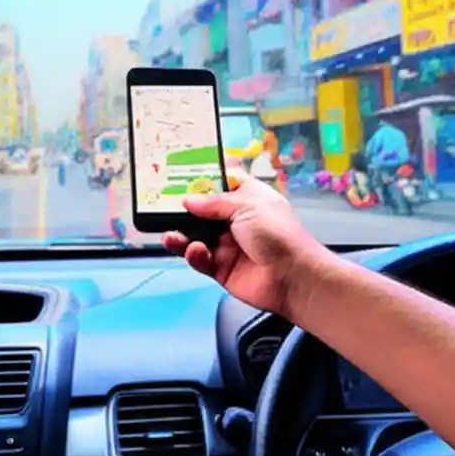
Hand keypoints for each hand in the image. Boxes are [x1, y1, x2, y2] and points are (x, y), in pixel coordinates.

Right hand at [161, 172, 334, 320]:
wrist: (293, 278)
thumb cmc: (278, 234)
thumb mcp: (247, 206)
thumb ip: (214, 203)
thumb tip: (188, 200)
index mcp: (248, 198)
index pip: (222, 183)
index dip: (203, 180)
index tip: (178, 177)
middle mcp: (236, 220)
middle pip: (203, 212)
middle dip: (184, 211)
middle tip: (161, 209)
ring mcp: (228, 245)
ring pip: (196, 237)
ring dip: (182, 236)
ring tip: (171, 237)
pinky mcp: (221, 268)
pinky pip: (200, 259)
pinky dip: (194, 255)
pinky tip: (195, 252)